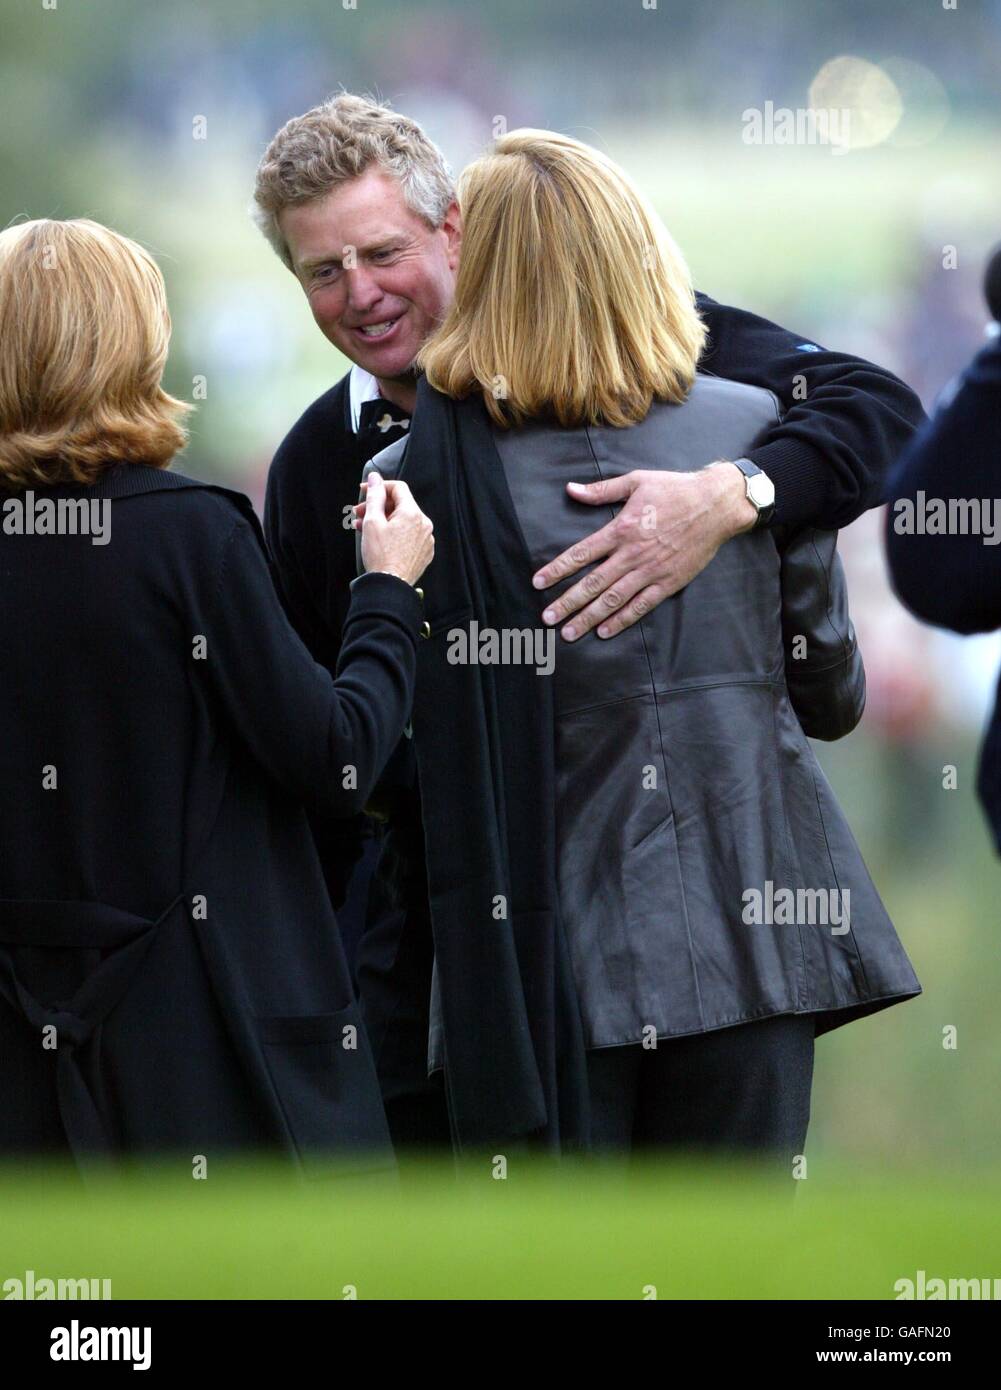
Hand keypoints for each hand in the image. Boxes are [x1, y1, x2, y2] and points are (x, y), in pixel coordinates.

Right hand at [357, 471, 433, 586]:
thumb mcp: (372, 522)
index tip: (365, 492)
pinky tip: (379, 540)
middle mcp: (424, 524)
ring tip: (364, 528)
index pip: (398, 488)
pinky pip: (408, 536)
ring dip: (383, 521)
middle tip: (359, 513)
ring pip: (403, 521)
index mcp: (413, 513)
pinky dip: (394, 534)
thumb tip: (375, 478)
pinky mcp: (424, 552)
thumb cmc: (381, 556)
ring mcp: (426, 539)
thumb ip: (374, 496)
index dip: (379, 486)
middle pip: (400, 505)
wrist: (390, 586)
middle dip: (377, 507)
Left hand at [532, 463, 757, 639]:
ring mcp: (651, 571)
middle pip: (593, 583)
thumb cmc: (676, 489)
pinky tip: (604, 631)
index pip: (581, 553)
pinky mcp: (669, 582)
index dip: (558, 569)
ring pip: (614, 599)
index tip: (538, 583)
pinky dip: (622, 620)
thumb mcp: (636, 481)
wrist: (717, 504)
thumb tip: (571, 490)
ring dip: (589, 617)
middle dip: (567, 602)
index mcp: (621, 529)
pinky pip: (641, 605)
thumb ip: (601, 490)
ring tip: (569, 632)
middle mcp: (632, 553)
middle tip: (547, 618)